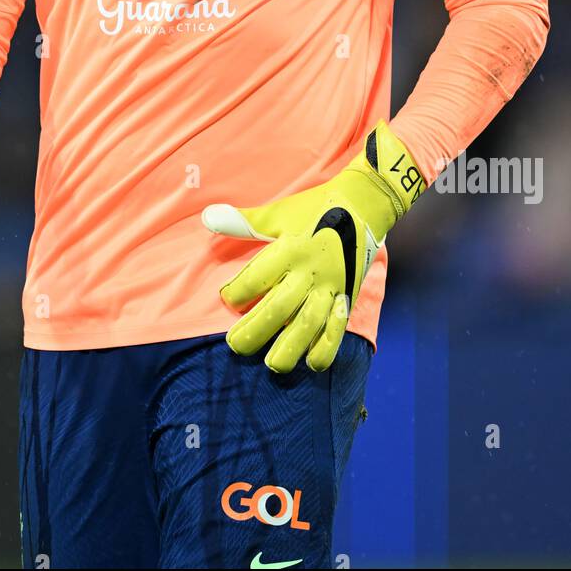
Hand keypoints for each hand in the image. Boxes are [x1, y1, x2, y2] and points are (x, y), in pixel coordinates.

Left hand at [202, 121, 424, 372]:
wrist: (362, 205)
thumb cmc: (312, 209)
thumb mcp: (277, 212)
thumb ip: (243, 221)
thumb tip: (208, 217)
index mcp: (290, 248)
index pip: (256, 278)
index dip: (236, 294)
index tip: (228, 300)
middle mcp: (310, 271)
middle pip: (279, 308)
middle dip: (255, 330)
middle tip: (235, 346)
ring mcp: (331, 287)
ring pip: (309, 324)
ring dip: (289, 347)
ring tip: (272, 364)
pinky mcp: (347, 297)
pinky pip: (338, 329)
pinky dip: (325, 348)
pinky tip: (311, 362)